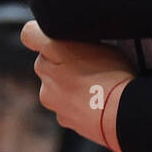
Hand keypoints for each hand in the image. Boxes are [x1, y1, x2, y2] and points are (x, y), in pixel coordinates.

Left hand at [20, 22, 131, 151]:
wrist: (121, 114)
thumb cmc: (114, 75)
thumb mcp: (102, 40)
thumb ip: (80, 38)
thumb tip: (76, 38)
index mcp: (51, 49)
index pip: (30, 34)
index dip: (43, 33)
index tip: (57, 36)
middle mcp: (45, 73)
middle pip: (46, 61)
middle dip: (62, 61)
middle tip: (89, 64)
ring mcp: (51, 98)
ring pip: (55, 85)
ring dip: (69, 84)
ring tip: (96, 85)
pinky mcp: (62, 118)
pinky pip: (65, 106)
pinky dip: (76, 104)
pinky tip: (96, 101)